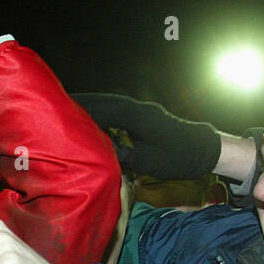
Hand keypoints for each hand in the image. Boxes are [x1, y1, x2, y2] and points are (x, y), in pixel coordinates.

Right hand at [70, 93, 220, 181]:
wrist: (205, 150)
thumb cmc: (180, 158)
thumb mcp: (151, 162)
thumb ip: (125, 154)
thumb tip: (100, 150)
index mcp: (142, 117)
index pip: (108, 108)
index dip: (86, 107)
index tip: (63, 107)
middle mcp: (140, 109)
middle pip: (107, 101)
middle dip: (84, 102)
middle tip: (58, 103)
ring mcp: (142, 112)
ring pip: (112, 104)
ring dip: (92, 105)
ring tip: (69, 109)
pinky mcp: (144, 118)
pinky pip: (118, 111)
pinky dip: (103, 113)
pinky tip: (91, 119)